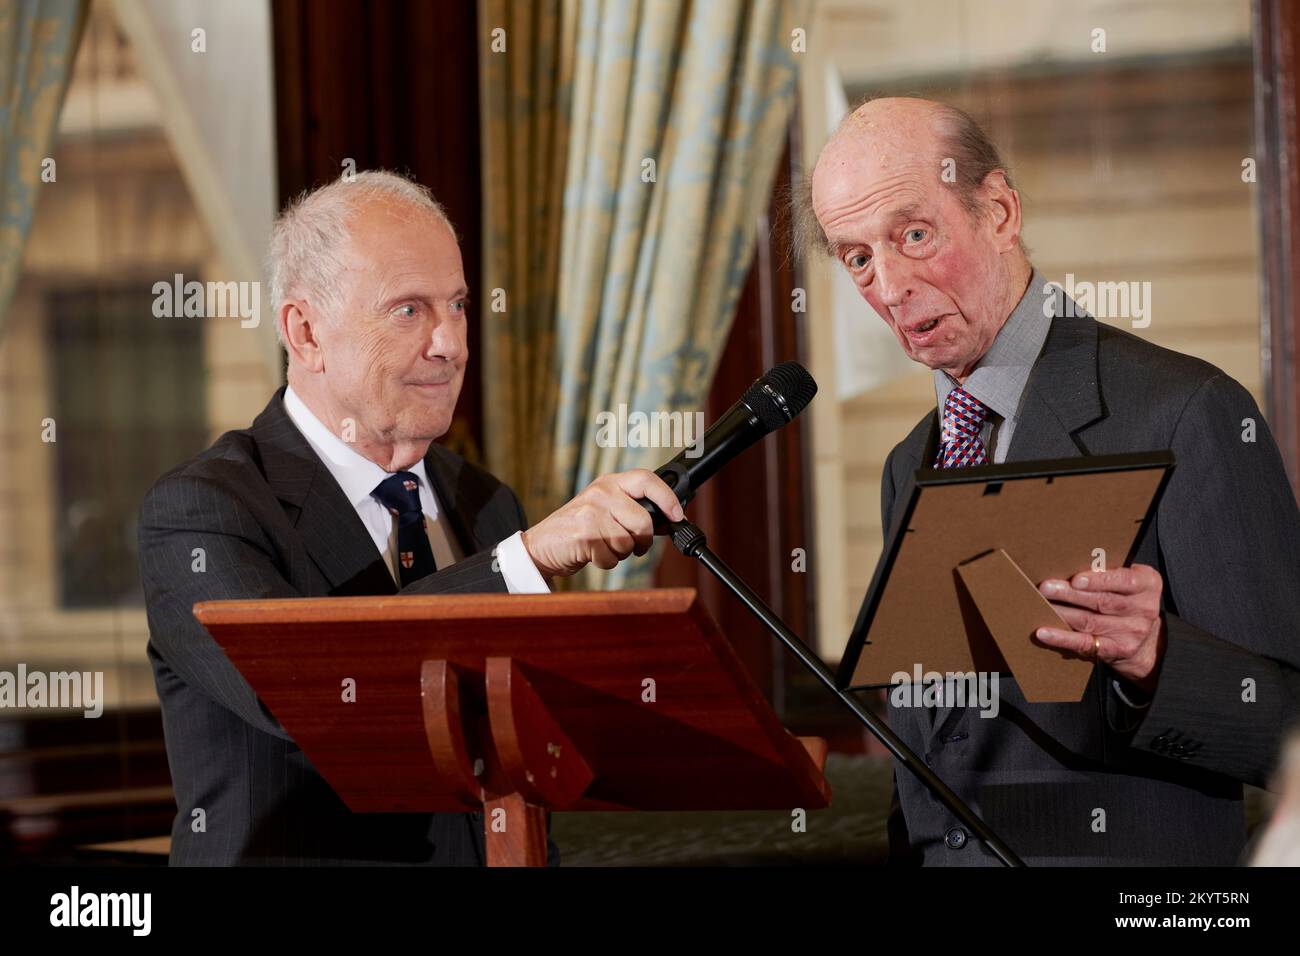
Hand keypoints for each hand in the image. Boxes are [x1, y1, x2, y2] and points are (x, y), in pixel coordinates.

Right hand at [520, 469, 683, 576]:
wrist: (541, 545)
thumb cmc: (577, 529)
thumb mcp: (603, 508)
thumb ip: (631, 508)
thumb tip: (669, 519)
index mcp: (609, 483)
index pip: (646, 479)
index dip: (667, 498)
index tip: (677, 515)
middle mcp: (601, 493)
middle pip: (643, 521)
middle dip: (642, 540)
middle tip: (634, 545)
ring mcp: (591, 512)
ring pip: (628, 542)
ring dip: (620, 553)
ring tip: (604, 546)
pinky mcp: (583, 535)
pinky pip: (612, 557)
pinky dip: (606, 562)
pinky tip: (593, 554)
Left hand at [1034, 565, 1166, 690]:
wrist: (1147, 639)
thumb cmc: (1127, 597)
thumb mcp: (1128, 580)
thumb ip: (1108, 570)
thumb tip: (1068, 560)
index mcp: (1148, 584)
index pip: (1123, 581)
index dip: (1098, 580)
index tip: (1076, 579)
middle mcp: (1144, 609)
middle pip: (1102, 601)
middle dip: (1070, 594)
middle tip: (1046, 588)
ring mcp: (1133, 632)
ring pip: (1090, 621)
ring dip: (1061, 613)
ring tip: (1039, 605)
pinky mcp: (1118, 650)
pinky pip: (1085, 643)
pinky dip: (1062, 638)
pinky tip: (1044, 632)